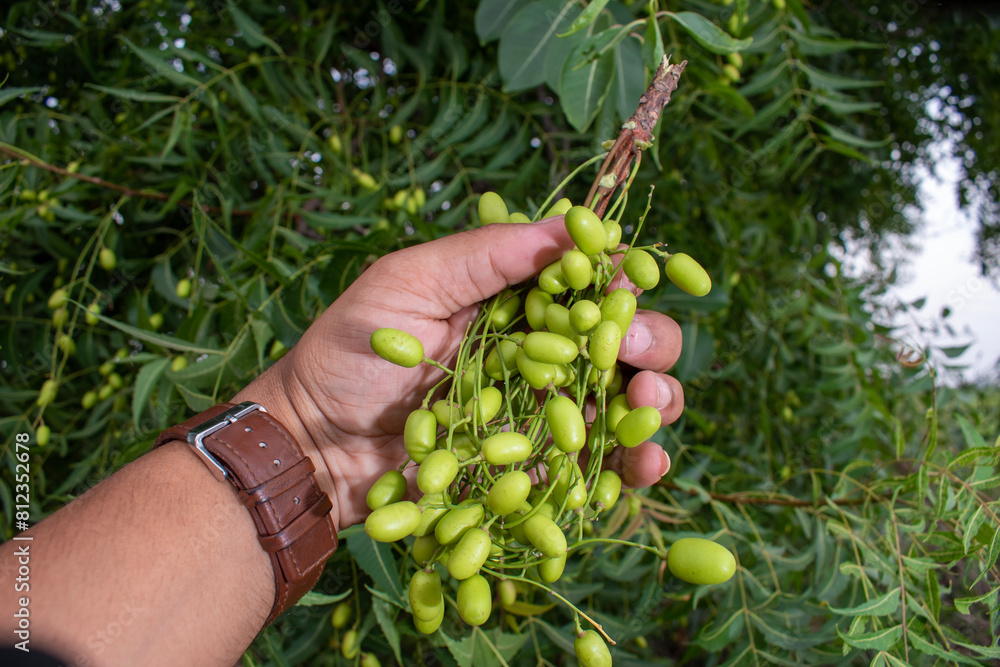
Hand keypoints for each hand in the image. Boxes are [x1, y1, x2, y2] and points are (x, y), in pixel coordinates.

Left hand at [233, 219, 683, 531]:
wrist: (315, 447)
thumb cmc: (349, 354)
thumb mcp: (406, 284)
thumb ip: (483, 255)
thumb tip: (569, 224)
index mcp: (513, 301)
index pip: (587, 285)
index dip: (619, 286)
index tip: (626, 293)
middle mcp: (538, 353)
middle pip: (620, 342)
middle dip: (649, 344)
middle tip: (638, 358)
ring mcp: (540, 412)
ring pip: (622, 402)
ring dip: (655, 402)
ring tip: (651, 408)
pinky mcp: (534, 467)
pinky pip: (596, 466)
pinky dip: (630, 465)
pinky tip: (643, 464)